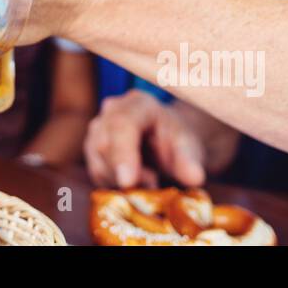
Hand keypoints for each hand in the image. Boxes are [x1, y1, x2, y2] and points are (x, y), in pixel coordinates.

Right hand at [84, 90, 206, 188]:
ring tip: (149, 178)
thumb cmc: (177, 140)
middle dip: (126, 173)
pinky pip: (96, 172)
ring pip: (98, 161)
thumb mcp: (189, 147)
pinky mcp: (92, 148)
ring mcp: (98, 128)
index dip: (123, 153)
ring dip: (121, 180)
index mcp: (139, 103)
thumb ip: (190, 160)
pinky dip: (115, 184)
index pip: (122, 125)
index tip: (128, 182)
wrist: (166, 141)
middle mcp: (112, 110)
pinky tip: (135, 179)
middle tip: (154, 183)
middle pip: (105, 144)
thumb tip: (195, 177)